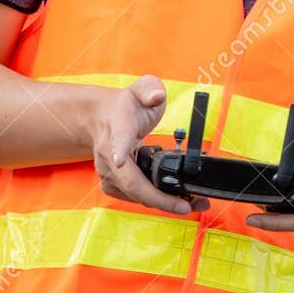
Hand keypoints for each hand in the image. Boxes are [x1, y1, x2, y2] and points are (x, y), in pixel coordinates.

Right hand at [90, 74, 209, 215]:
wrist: (102, 118)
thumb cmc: (127, 106)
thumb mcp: (141, 88)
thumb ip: (150, 88)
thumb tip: (156, 96)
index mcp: (116, 127)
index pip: (118, 138)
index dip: (119, 150)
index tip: (120, 160)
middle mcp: (108, 154)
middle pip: (130, 181)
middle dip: (158, 197)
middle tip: (185, 205)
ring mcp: (108, 172)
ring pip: (135, 195)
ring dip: (162, 203)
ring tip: (191, 203)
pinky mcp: (113, 185)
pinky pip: (136, 198)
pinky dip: (156, 202)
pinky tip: (175, 201)